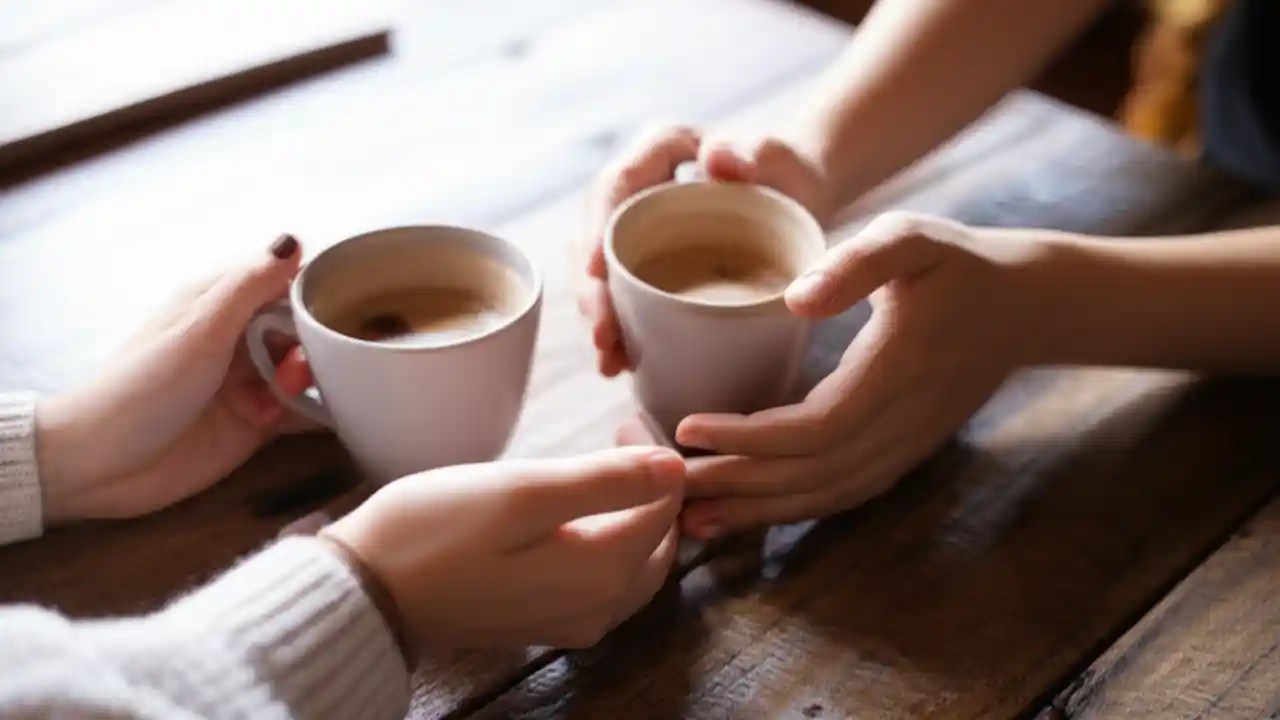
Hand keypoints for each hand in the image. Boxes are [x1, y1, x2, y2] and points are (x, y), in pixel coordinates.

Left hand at [36, 235, 316, 523]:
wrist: (104, 464)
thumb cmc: (143, 387)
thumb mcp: (201, 330)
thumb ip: (250, 286)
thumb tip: (292, 239)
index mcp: (223, 303)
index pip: (287, 284)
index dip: (315, 297)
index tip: (335, 315)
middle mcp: (241, 338)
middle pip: (304, 331)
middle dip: (314, 348)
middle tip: (293, 372)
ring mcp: (251, 381)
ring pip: (309, 371)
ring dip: (313, 384)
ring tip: (284, 402)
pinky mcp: (258, 422)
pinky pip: (303, 411)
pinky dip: (315, 414)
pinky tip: (310, 421)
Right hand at [322, 447, 684, 651]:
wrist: (363, 591)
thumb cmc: (435, 531)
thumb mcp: (523, 491)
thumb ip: (606, 482)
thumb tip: (677, 468)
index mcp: (602, 574)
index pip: (664, 507)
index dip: (656, 458)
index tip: (624, 420)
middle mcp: (598, 610)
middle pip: (658, 542)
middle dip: (653, 488)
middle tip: (620, 437)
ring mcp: (569, 624)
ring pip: (634, 567)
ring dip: (635, 516)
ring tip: (605, 468)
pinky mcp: (541, 624)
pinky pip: (602, 584)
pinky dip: (610, 544)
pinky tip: (582, 515)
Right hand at [578, 127, 831, 375]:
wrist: (797, 193)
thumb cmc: (782, 169)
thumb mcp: (770, 155)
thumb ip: (747, 152)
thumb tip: (719, 161)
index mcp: (657, 151)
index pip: (613, 188)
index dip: (596, 232)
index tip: (596, 273)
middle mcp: (634, 190)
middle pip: (596, 241)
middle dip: (592, 293)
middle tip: (603, 337)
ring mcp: (636, 230)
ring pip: (602, 277)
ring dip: (600, 319)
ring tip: (609, 362)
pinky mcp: (647, 264)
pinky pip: (622, 296)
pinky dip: (620, 330)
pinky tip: (619, 364)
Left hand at [667, 212, 1053, 539]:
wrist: (1026, 303)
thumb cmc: (958, 262)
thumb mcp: (911, 238)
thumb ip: (857, 262)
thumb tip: (794, 298)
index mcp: (897, 373)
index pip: (814, 428)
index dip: (748, 438)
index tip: (687, 428)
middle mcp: (903, 425)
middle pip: (811, 476)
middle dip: (737, 484)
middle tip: (669, 481)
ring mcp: (906, 447)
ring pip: (825, 496)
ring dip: (758, 510)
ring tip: (692, 515)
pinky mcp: (903, 453)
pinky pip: (841, 494)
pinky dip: (790, 508)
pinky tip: (747, 509)